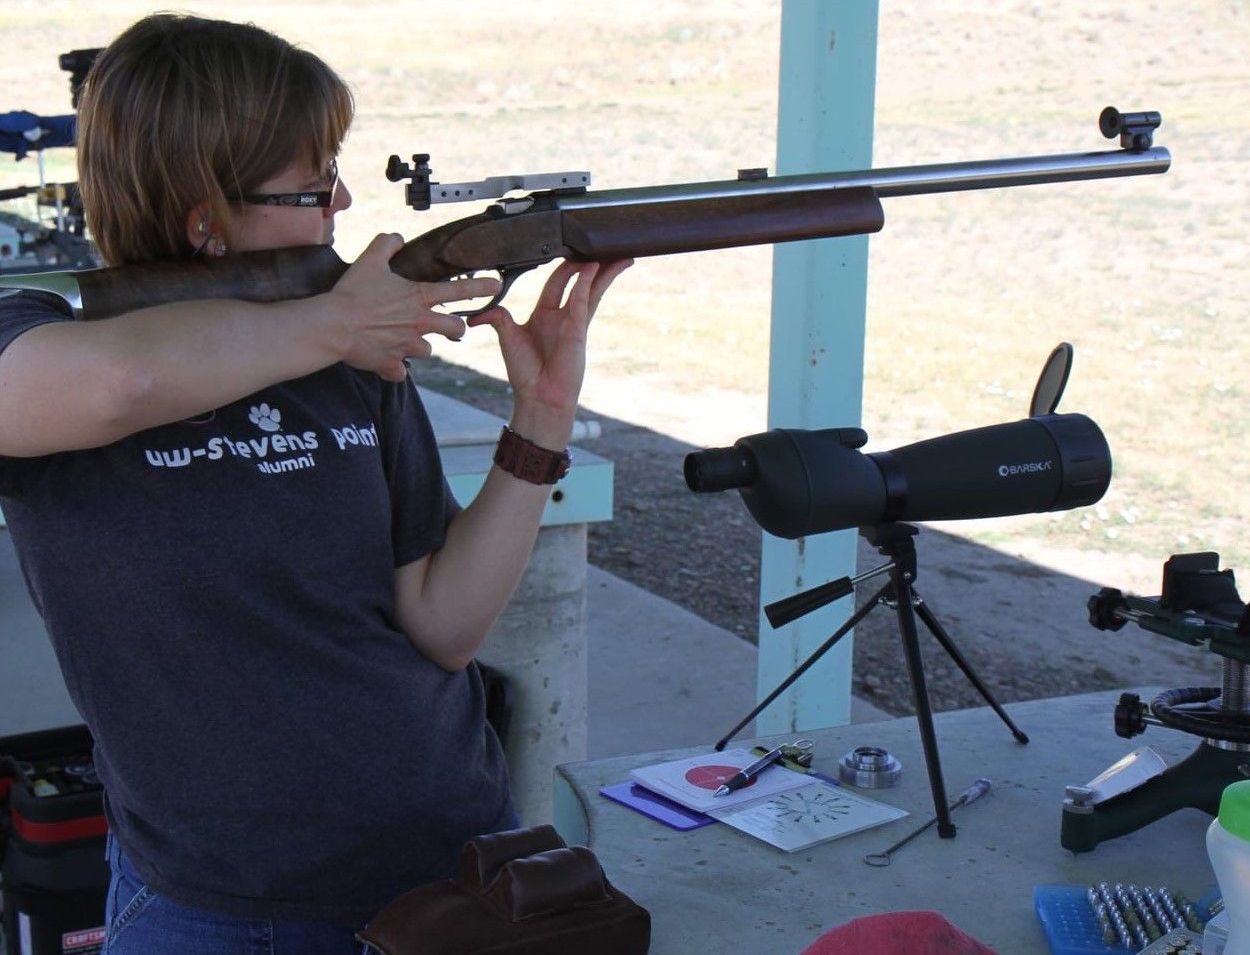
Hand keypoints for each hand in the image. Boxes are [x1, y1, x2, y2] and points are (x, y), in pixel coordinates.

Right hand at [326, 233, 502, 381]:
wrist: (334, 325)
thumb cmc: (353, 292)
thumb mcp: (370, 260)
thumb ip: (387, 244)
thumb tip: (396, 238)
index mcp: (419, 298)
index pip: (458, 290)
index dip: (481, 287)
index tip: (496, 287)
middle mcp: (420, 324)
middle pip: (456, 330)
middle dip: (456, 328)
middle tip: (449, 325)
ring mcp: (407, 347)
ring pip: (428, 351)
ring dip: (419, 347)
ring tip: (405, 339)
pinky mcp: (392, 364)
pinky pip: (400, 372)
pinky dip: (395, 368)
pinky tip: (386, 360)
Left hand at [467, 258, 631, 446]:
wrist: (538, 396)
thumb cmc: (525, 372)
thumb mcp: (507, 337)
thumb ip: (497, 318)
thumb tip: (477, 315)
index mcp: (545, 314)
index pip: (557, 282)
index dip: (565, 266)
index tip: (572, 251)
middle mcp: (563, 316)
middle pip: (582, 282)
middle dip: (591, 263)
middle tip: (600, 246)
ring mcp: (574, 322)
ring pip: (592, 289)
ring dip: (604, 271)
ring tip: (618, 256)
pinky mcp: (579, 329)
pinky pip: (583, 300)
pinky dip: (587, 283)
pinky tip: (593, 267)